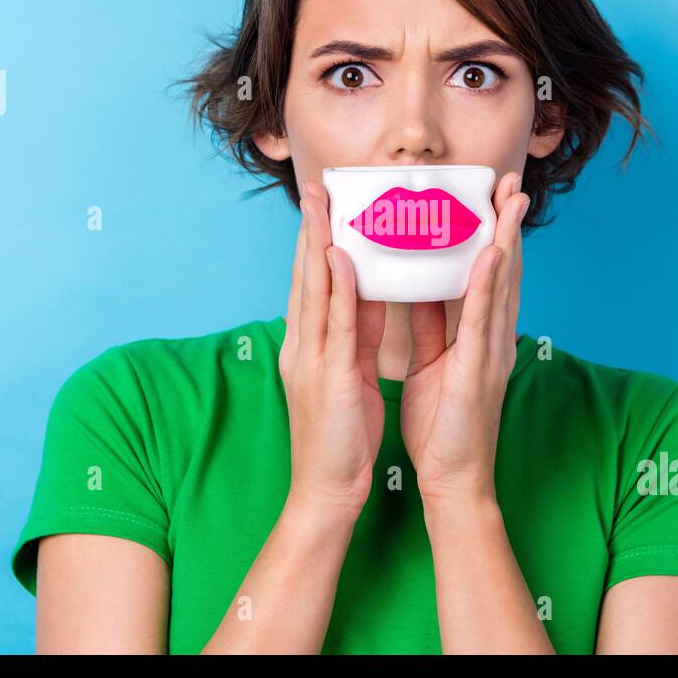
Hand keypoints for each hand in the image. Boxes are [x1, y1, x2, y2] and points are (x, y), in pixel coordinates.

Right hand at [278, 179, 387, 516]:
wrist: (327, 491)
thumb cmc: (342, 437)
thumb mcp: (353, 375)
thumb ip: (360, 334)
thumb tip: (373, 294)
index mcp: (312, 345)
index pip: (315, 283)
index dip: (318, 240)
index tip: (326, 203)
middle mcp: (304, 345)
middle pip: (307, 276)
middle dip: (312, 229)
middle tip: (317, 186)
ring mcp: (311, 358)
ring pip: (314, 289)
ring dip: (317, 242)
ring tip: (322, 202)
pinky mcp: (327, 376)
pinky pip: (334, 323)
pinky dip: (335, 286)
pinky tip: (337, 254)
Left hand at [399, 171, 528, 505]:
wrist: (451, 480)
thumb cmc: (440, 427)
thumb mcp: (430, 363)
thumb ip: (428, 325)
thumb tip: (417, 288)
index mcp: (475, 336)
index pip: (483, 273)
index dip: (489, 232)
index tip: (489, 194)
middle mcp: (490, 337)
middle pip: (501, 269)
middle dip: (505, 223)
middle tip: (509, 180)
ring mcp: (491, 352)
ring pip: (500, 284)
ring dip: (507, 238)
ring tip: (510, 198)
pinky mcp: (480, 369)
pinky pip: (482, 319)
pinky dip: (488, 284)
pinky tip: (493, 252)